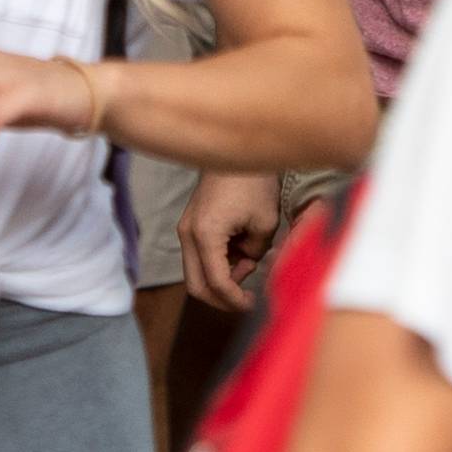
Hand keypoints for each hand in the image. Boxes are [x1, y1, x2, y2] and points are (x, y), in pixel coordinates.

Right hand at [176, 169, 285, 310]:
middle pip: (196, 286)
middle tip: (246, 298)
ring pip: (196, 273)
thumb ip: (257, 253)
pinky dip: (217, 264)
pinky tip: (241, 252)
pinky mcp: (191, 224)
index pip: (217, 283)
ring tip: (249, 263)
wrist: (235, 146)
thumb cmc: (253, 180)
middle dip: (222, 299)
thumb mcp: (265, 222)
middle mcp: (188, 234)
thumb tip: (248, 264)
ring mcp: (186, 228)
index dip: (235, 300)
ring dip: (220, 279)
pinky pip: (199, 257)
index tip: (254, 304)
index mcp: (205, 235)